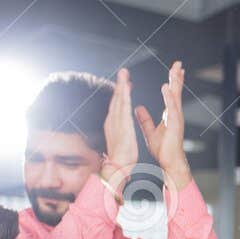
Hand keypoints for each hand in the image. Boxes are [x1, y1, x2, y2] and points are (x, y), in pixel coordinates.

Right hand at [99, 68, 138, 195]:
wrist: (118, 167)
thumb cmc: (122, 157)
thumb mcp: (122, 139)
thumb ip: (121, 131)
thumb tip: (122, 127)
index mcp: (114, 124)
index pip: (118, 105)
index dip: (121, 93)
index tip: (125, 83)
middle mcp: (113, 121)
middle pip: (116, 99)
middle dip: (119, 84)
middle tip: (123, 71)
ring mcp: (116, 123)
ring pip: (118, 101)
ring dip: (121, 86)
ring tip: (124, 74)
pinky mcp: (121, 126)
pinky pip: (122, 109)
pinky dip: (124, 98)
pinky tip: (126, 89)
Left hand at [134, 60, 191, 188]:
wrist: (169, 162)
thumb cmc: (163, 149)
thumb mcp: (150, 130)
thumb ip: (145, 118)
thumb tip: (137, 108)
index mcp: (169, 115)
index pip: (171, 94)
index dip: (172, 82)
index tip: (174, 70)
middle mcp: (175, 115)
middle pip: (176, 92)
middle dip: (177, 77)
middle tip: (178, 64)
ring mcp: (176, 119)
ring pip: (175, 97)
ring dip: (176, 84)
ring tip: (175, 72)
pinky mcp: (174, 125)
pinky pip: (172, 109)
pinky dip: (169, 98)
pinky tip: (167, 89)